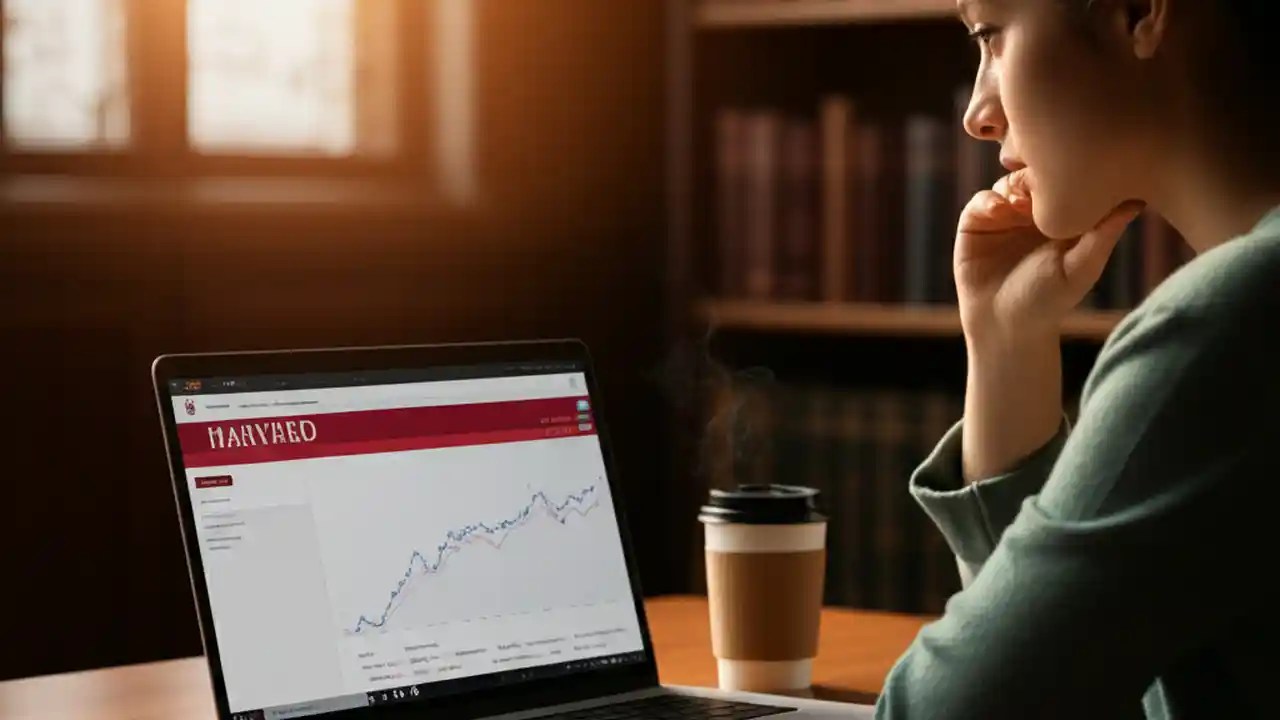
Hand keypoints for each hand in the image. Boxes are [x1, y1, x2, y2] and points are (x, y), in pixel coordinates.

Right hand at [954, 169, 1143, 344]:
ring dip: (1013, 185)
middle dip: (1037, 174)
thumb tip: (1138, 200)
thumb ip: (1104, 235)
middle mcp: (1031, 214)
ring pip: (1008, 183)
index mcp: (1061, 218)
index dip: (1067, 174)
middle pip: (1035, 176)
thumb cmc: (1050, 301)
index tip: (1070, 180)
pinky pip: (980, 201)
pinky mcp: (975, 225)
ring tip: (1019, 202)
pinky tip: (999, 210)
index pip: (1065, 183)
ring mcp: (1002, 217)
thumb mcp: (1082, 267)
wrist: (1004, 325)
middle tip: (1040, 186)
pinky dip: (988, 200)